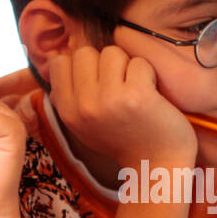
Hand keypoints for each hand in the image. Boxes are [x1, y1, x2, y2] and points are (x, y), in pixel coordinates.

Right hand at [48, 45, 196, 168]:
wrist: (157, 164)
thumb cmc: (122, 140)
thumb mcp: (82, 125)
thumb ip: (69, 95)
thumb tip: (59, 58)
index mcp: (67, 112)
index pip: (59, 62)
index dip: (80, 66)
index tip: (97, 81)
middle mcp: (84, 106)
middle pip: (85, 52)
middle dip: (103, 63)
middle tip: (118, 84)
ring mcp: (110, 100)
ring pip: (112, 53)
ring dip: (126, 66)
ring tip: (134, 89)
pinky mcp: (137, 95)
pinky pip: (138, 62)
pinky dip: (148, 74)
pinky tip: (150, 94)